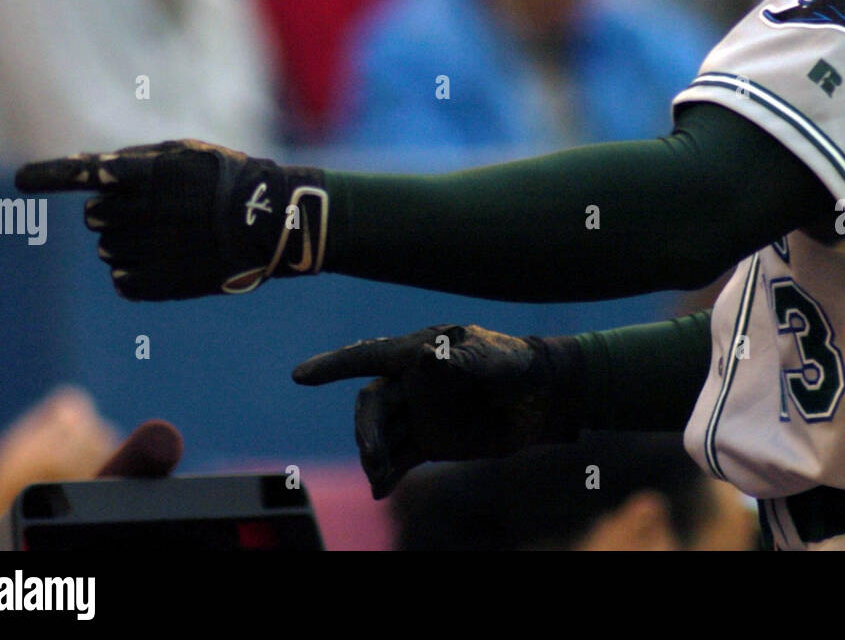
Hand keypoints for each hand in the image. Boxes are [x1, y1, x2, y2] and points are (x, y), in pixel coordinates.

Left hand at [15, 140, 327, 299]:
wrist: (274, 223)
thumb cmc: (229, 181)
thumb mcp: (187, 154)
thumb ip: (135, 161)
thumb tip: (88, 173)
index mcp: (154, 174)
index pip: (90, 173)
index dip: (51, 175)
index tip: (20, 179)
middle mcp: (148, 210)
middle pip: (95, 216)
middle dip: (113, 212)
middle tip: (153, 211)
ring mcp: (153, 248)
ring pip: (107, 250)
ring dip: (127, 242)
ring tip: (170, 236)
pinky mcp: (159, 282)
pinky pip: (123, 281)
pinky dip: (135, 272)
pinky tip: (167, 261)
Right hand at [293, 324, 583, 498]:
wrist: (543, 398)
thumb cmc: (520, 364)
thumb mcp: (499, 359)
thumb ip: (468, 360)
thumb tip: (432, 356)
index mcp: (422, 352)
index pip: (371, 355)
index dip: (335, 365)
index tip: (300, 376)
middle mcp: (413, 382)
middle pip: (372, 403)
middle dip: (365, 430)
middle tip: (374, 458)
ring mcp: (420, 412)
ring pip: (381, 434)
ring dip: (374, 455)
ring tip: (380, 478)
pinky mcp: (431, 441)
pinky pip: (400, 459)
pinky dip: (388, 475)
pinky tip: (382, 491)